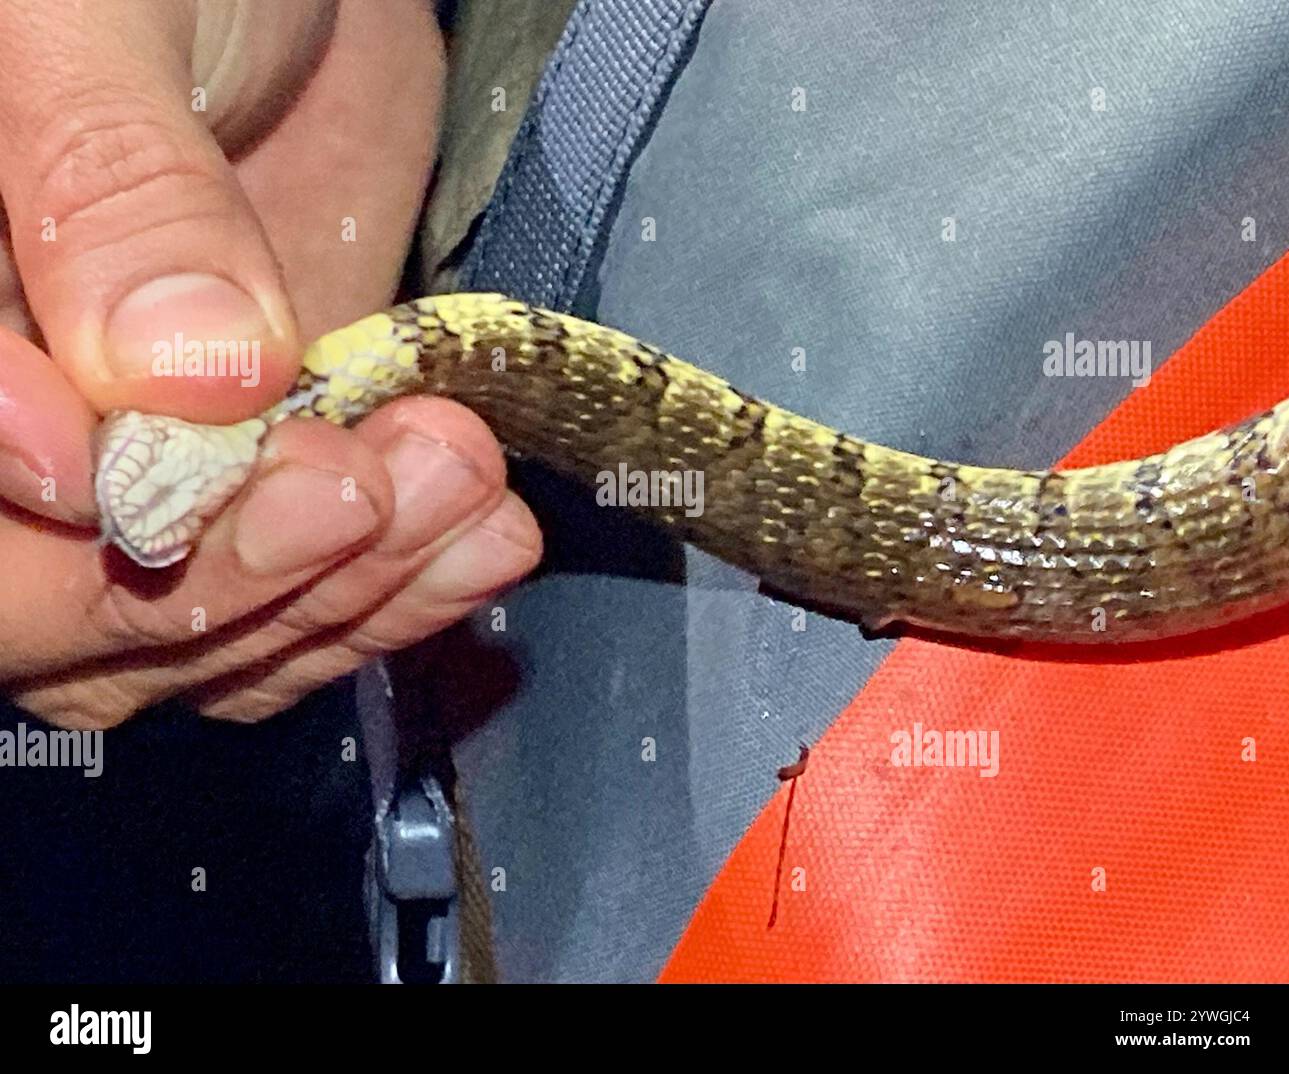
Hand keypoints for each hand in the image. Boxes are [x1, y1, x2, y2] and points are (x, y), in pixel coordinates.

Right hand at [0, 0, 540, 727]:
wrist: (287, 0)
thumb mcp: (98, 14)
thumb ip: (114, 181)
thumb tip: (181, 376)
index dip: (45, 515)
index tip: (178, 472)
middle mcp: (25, 426)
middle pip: (61, 611)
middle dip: (230, 569)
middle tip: (366, 485)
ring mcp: (148, 476)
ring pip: (197, 635)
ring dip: (344, 592)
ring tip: (457, 494)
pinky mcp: (262, 489)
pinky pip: (303, 603)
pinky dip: (399, 591)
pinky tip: (479, 540)